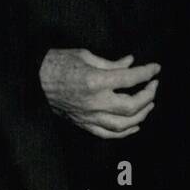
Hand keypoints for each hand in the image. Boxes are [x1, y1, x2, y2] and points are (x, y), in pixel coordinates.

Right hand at [38, 49, 158, 139]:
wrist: (33, 80)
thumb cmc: (58, 63)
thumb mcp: (86, 56)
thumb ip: (111, 63)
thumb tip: (131, 62)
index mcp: (95, 81)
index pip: (129, 78)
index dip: (146, 73)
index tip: (156, 68)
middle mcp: (94, 102)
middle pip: (130, 106)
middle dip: (148, 96)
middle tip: (153, 86)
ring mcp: (88, 116)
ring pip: (122, 124)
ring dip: (140, 115)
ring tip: (149, 105)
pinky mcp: (82, 123)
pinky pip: (107, 134)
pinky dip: (123, 132)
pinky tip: (134, 126)